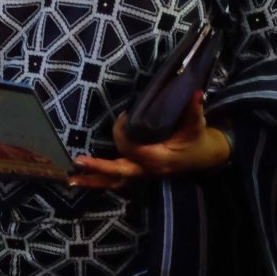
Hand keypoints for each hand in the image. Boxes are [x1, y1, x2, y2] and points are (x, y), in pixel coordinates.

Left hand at [71, 92, 230, 190]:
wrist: (205, 158)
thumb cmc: (197, 139)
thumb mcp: (197, 125)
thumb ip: (193, 110)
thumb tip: (196, 92)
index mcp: (159, 158)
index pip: (132, 148)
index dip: (122, 132)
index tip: (122, 116)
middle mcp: (148, 171)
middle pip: (119, 172)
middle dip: (99, 168)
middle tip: (78, 162)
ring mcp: (143, 176)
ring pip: (115, 182)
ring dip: (94, 181)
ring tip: (71, 180)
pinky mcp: (139, 175)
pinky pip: (117, 181)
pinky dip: (100, 181)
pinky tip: (82, 180)